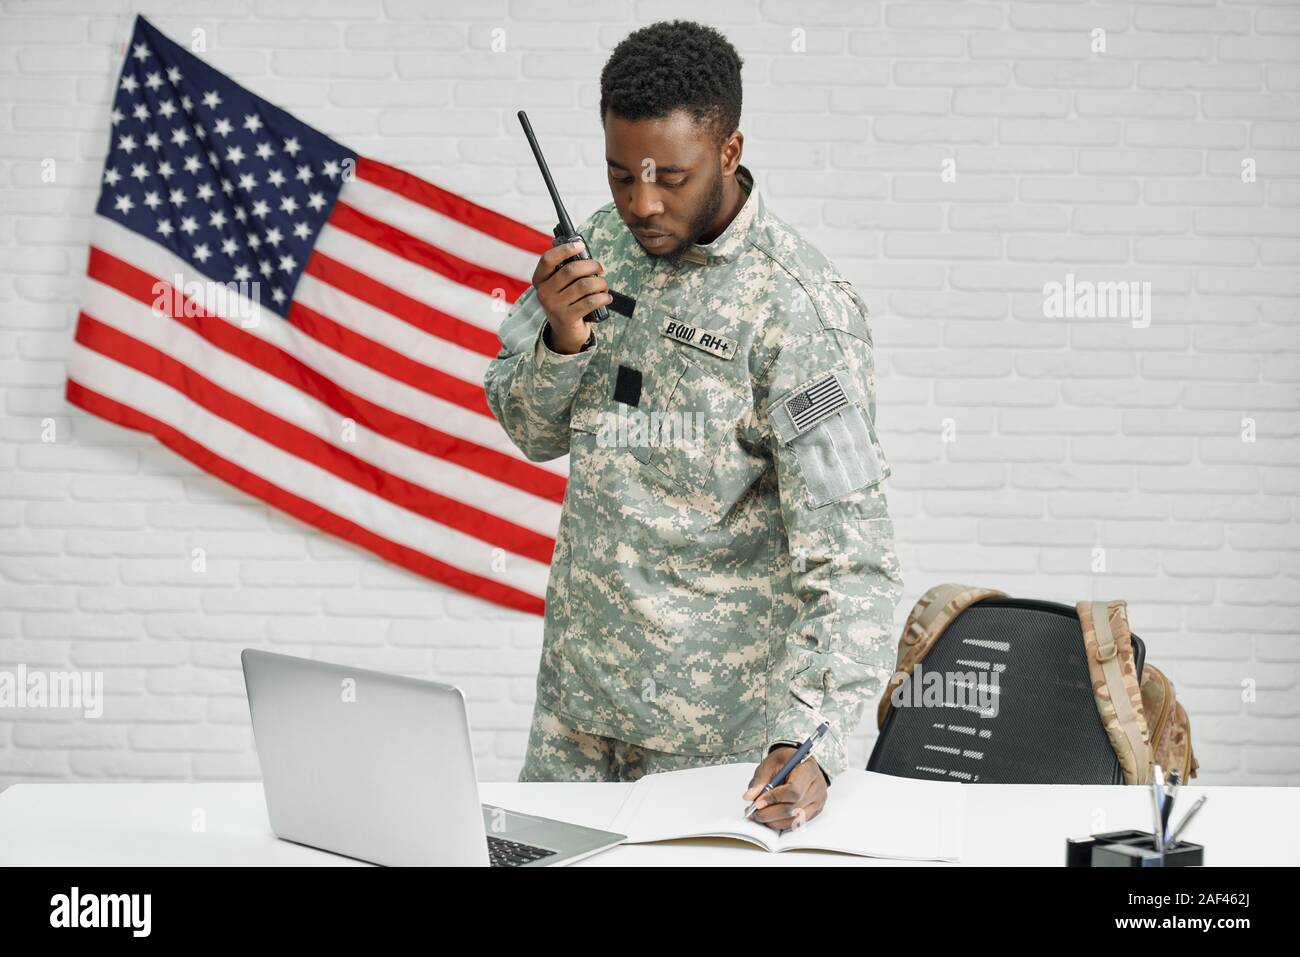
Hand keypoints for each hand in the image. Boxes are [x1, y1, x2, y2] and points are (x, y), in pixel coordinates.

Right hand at [532, 239, 610, 353]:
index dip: (565, 249)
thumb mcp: (561, 287)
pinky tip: (606, 298)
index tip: (580, 245)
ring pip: (584, 285)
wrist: (565, 333)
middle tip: (601, 268)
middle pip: (571, 270)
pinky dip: (603, 297)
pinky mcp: (567, 317)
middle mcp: (544, 292)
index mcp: (540, 280)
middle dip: (591, 266)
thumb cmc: (568, 303)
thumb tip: (587, 256)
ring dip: (600, 283)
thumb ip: (568, 271)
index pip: (548, 259)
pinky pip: (591, 301)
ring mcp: (554, 306)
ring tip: (604, 286)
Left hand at [741, 747, 827, 831]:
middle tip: (754, 812)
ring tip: (760, 815)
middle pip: (794, 808)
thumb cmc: (786, 760)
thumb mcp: (770, 762)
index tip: (758, 802)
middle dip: (771, 813)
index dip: (774, 799)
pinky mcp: (815, 810)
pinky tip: (771, 818)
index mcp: (808, 769)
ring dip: (775, 820)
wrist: (799, 762)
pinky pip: (797, 822)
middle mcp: (817, 786)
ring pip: (796, 818)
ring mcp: (818, 800)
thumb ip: (760, 779)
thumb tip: (750, 797)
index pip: (793, 790)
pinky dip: (781, 823)